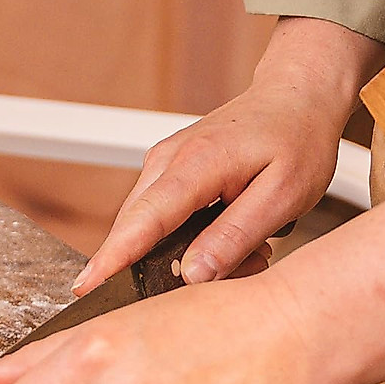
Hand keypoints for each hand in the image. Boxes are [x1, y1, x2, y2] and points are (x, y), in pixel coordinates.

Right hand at [72, 17, 384, 296]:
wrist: (297, 96)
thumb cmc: (297, 139)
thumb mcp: (283, 195)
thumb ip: (235, 236)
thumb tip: (193, 274)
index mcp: (196, 163)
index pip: (143, 221)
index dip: (114, 258)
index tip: (87, 287)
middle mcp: (167, 160)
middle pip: (136, 231)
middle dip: (167, 269)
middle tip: (240, 269)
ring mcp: (162, 165)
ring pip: (147, 229)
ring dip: (184, 255)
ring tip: (250, 249)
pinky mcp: (166, 173)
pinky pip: (158, 220)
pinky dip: (185, 240)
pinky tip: (229, 237)